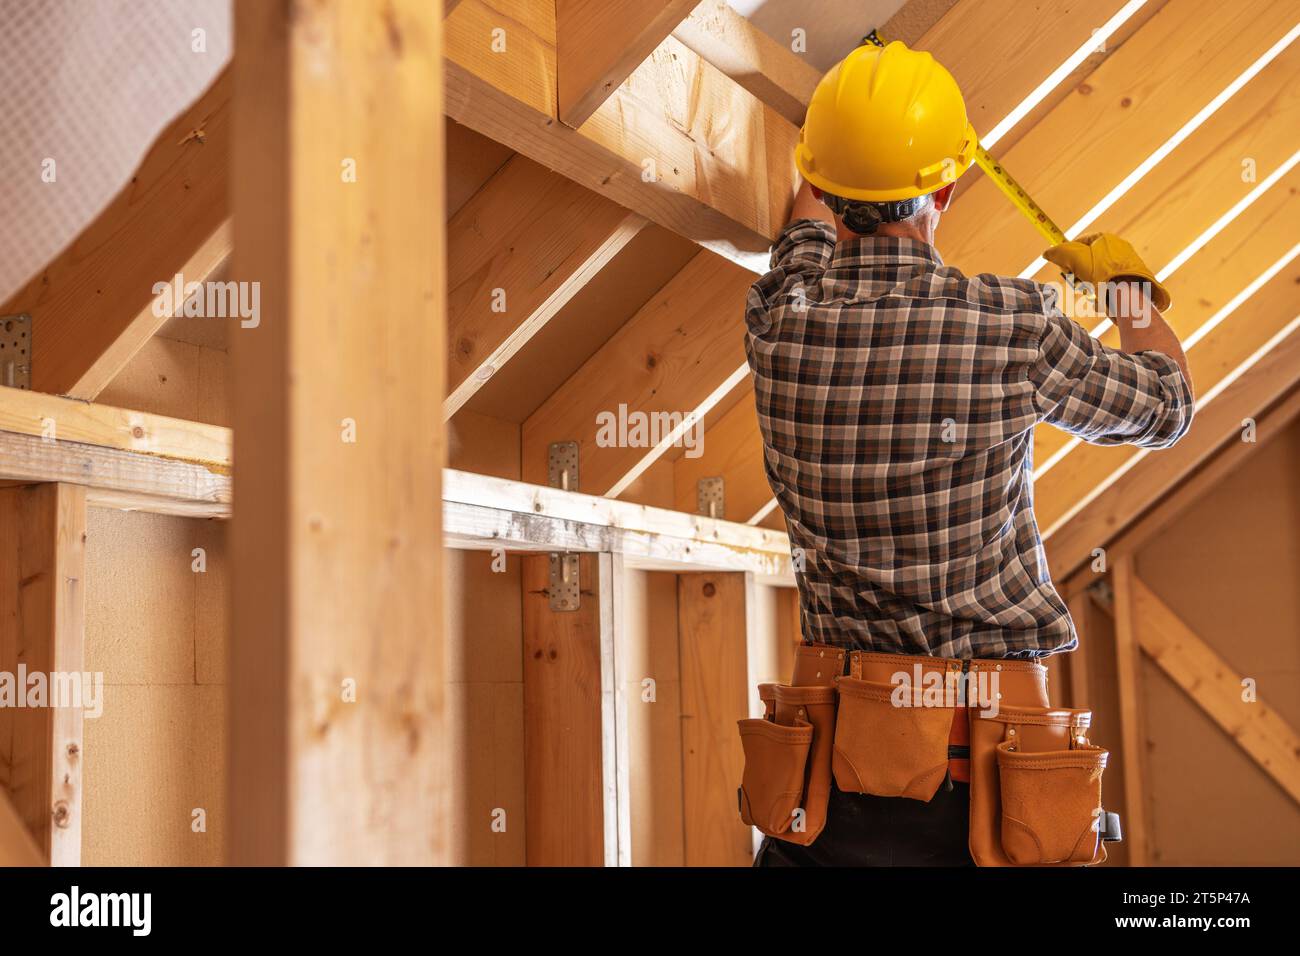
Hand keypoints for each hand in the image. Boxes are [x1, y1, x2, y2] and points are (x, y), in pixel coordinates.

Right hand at [1044, 233, 1170, 309]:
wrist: (1129, 294)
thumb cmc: (1102, 274)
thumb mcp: (1074, 259)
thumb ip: (1058, 253)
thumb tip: (1047, 253)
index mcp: (1106, 239)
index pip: (1079, 242)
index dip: (1067, 255)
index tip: (1063, 267)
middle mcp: (1117, 249)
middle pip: (1086, 260)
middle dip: (1078, 273)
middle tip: (1077, 282)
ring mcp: (1124, 266)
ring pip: (1095, 275)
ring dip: (1087, 285)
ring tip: (1090, 292)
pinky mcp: (1128, 282)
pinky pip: (1107, 286)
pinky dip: (1100, 293)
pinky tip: (1100, 298)